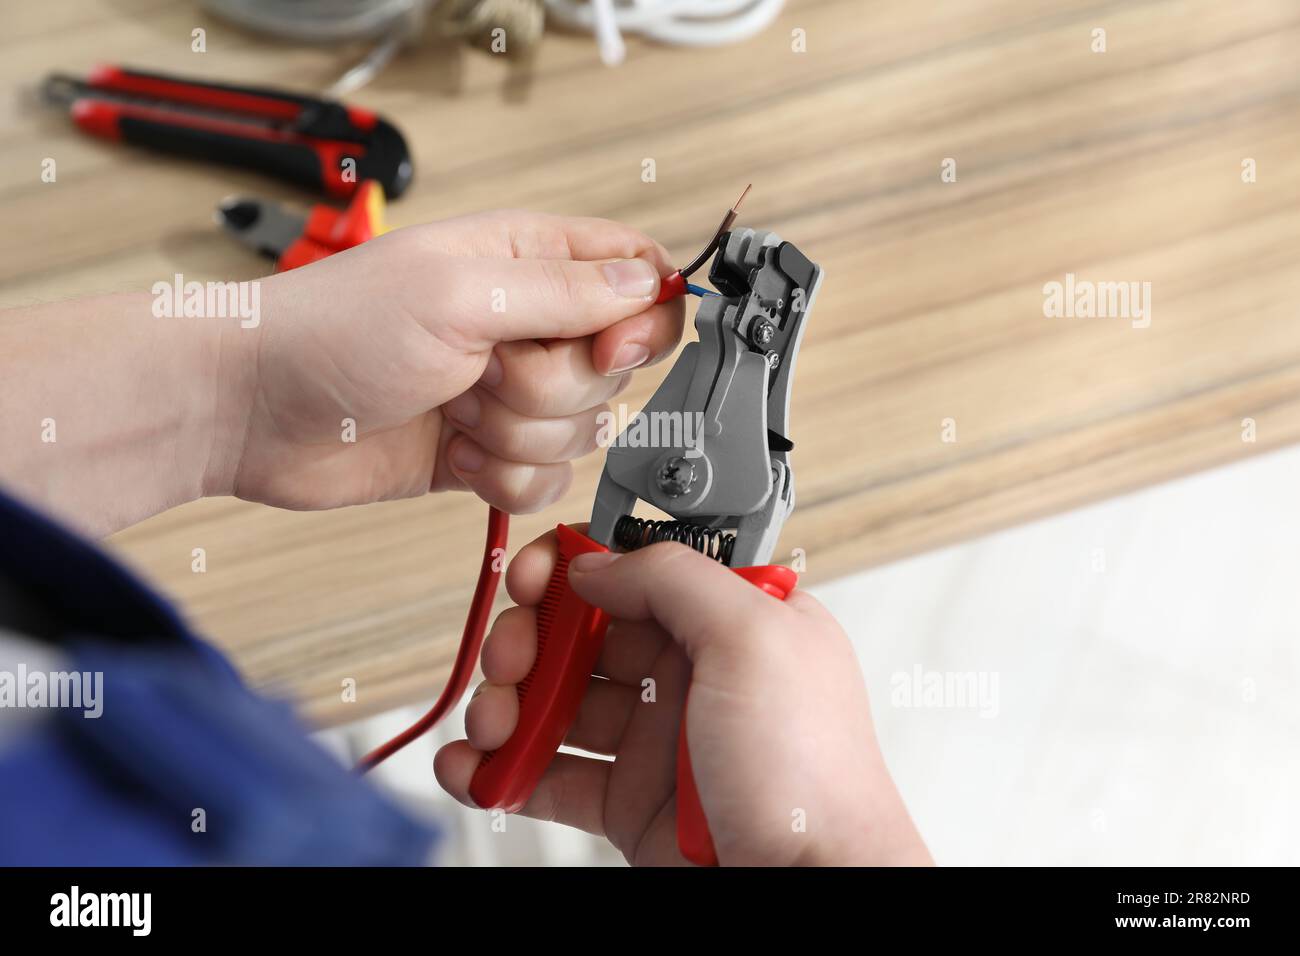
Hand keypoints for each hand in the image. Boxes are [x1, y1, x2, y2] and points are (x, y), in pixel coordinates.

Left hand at [207, 211, 683, 513]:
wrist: (255, 410)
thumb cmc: (333, 330)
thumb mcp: (458, 294)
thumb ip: (564, 291)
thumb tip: (646, 283)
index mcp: (530, 262)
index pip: (639, 278)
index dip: (642, 321)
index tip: (603, 349)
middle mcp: (527, 326)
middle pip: (613, 372)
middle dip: (549, 390)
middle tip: (481, 372)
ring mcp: (507, 394)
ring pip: (580, 435)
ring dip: (514, 436)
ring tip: (452, 409)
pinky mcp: (487, 453)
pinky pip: (543, 483)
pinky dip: (502, 480)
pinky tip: (452, 454)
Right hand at [434, 530, 932, 865]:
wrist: (810, 891)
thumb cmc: (809, 775)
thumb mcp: (754, 642)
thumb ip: (674, 580)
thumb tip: (598, 562)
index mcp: (729, 622)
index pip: (637, 570)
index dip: (576, 566)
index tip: (535, 580)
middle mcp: (689, 674)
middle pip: (582, 634)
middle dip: (529, 639)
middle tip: (509, 661)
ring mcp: (655, 739)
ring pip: (556, 703)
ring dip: (507, 705)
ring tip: (491, 726)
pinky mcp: (628, 802)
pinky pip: (549, 775)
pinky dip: (501, 771)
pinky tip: (472, 769)